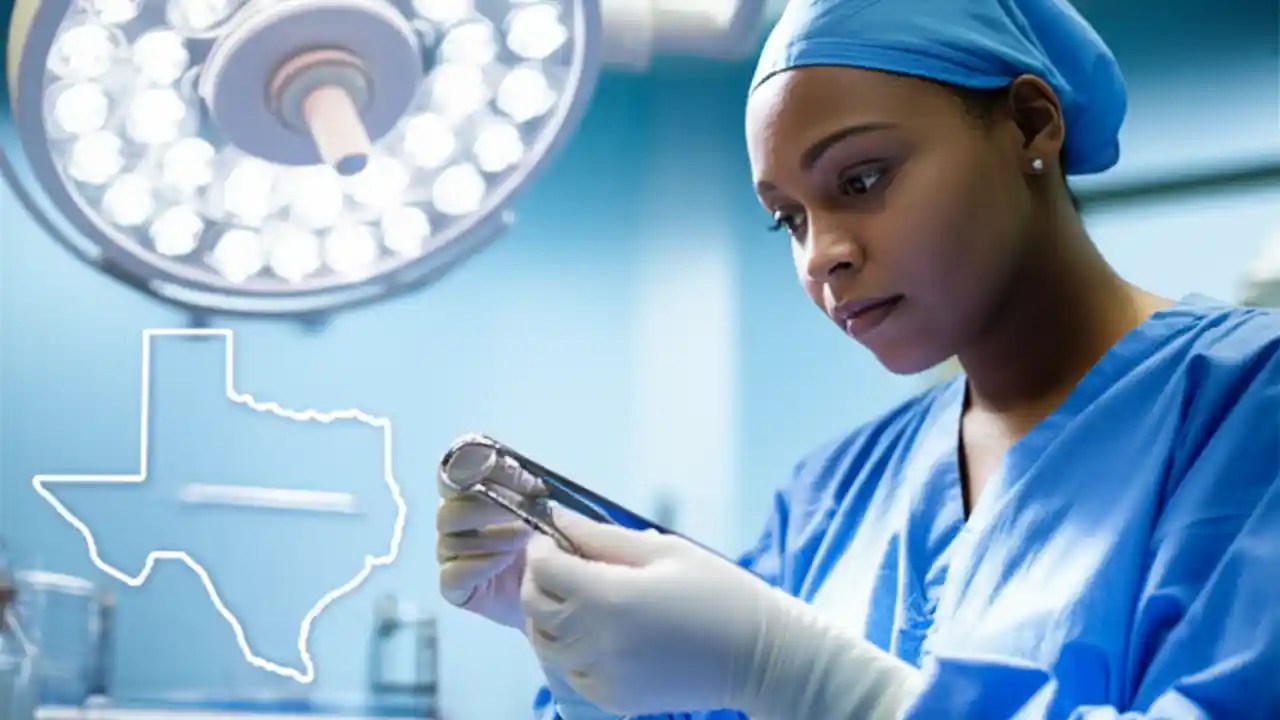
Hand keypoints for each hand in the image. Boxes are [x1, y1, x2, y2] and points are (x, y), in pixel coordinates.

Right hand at [436, 446, 543, 630]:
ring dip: (492, 537)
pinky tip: (506, 561)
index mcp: (468, 495)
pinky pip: (453, 574)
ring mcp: (450, 556)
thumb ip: (529, 491)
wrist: (553, 589)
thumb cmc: (546, 541)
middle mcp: (453, 524)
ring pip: (452, 542)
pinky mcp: (453, 587)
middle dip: (488, 509)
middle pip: (449, 510)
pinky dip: (481, 565)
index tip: (519, 479)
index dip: (481, 473)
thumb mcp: (545, 510)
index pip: (455, 474)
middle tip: (523, 514)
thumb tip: (528, 479)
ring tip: (524, 540)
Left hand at [519, 510, 769, 714]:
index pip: (543, 569)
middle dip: (539, 580)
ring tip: (579, 598)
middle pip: (534, 607)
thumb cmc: (717, 592)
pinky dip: (570, 650)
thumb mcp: (663, 550)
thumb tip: (558, 517)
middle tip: (563, 565)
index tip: (555, 540)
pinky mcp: (612, 699)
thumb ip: (602, 536)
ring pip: (545, 643)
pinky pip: (569, 672)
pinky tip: (599, 633)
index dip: (542, 549)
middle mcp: (595, 641)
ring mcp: (601, 675)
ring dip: (549, 617)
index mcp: (608, 597)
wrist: (760, 656)